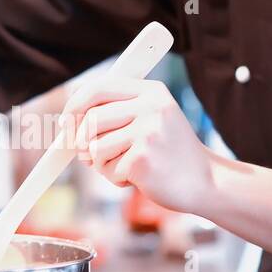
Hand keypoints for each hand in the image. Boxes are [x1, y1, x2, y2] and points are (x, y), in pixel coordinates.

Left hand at [59, 77, 211, 213]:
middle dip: (82, 142)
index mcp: (151, 92)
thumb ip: (118, 114)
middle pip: (91, 119)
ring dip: (102, 164)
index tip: (66, 123)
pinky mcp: (143, 159)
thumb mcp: (152, 121)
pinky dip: (116, 179)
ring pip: (95, 147)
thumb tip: (71, 122)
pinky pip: (107, 169)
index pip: (98, 88)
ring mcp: (148, 132)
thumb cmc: (172, 154)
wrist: (205, 182)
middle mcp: (151, 107)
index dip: (75, 106)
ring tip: (127, 167)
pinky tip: (139, 178)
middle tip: (88, 156)